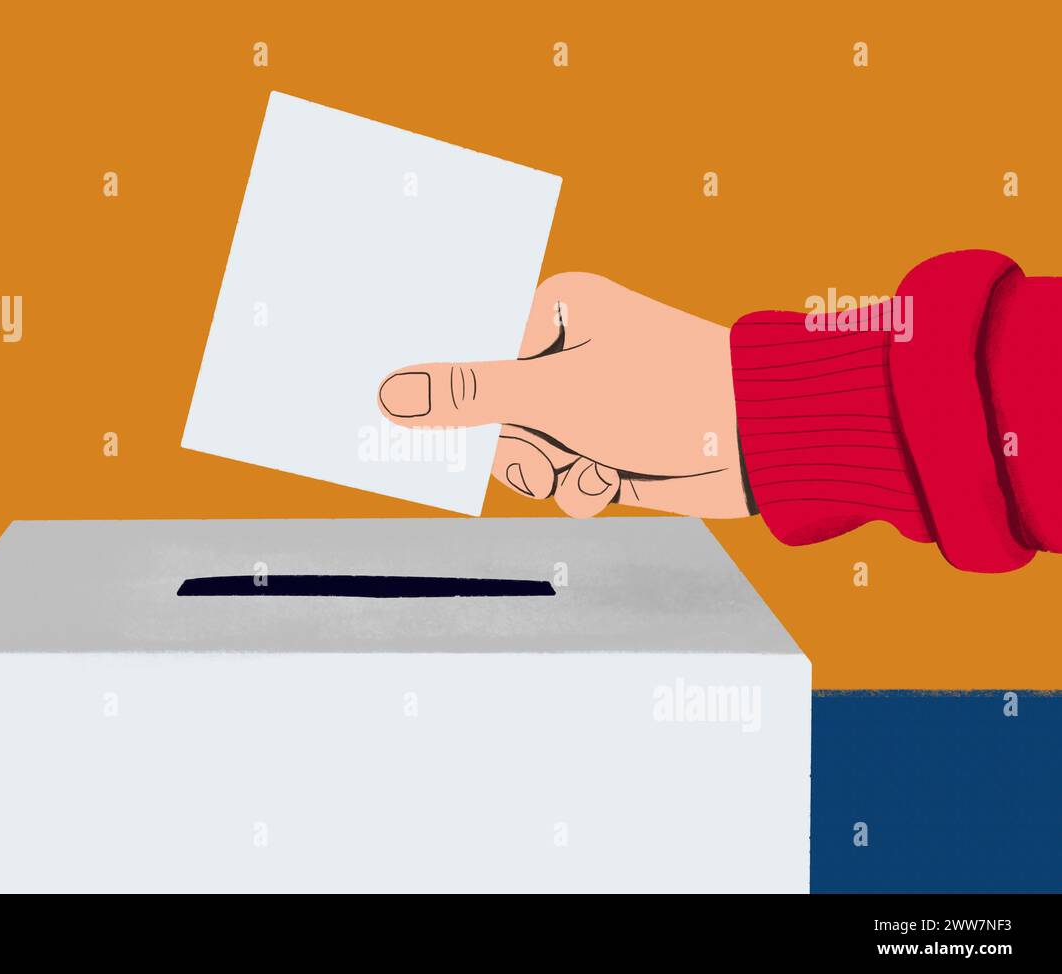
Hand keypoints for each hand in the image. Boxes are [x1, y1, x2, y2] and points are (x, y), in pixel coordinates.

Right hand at [377, 272, 750, 517]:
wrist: (758, 445)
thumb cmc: (668, 394)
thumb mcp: (555, 394)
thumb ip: (469, 394)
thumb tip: (393, 391)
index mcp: (553, 310)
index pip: (471, 345)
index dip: (447, 387)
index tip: (414, 416)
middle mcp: (567, 351)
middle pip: (491, 413)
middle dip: (519, 447)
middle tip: (546, 452)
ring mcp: (587, 400)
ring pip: (524, 452)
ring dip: (553, 473)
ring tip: (591, 467)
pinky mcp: (607, 440)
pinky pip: (561, 474)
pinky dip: (582, 486)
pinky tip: (612, 480)